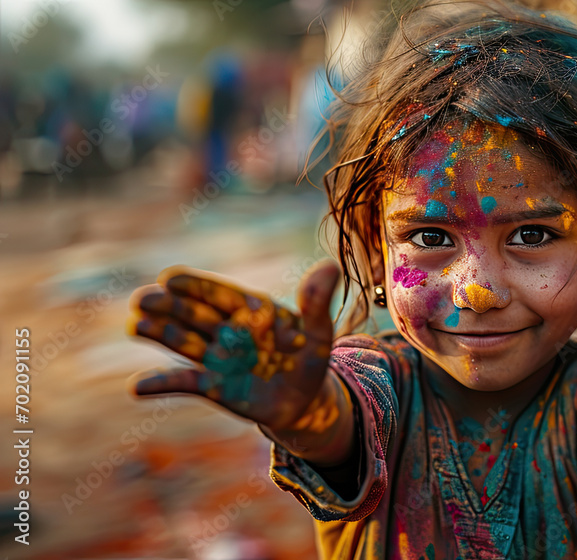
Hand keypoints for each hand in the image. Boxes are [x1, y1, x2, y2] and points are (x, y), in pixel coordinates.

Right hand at [126, 261, 342, 433]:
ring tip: (137, 325)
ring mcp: (218, 357)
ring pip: (184, 341)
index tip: (170, 278)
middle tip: (143, 298)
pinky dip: (162, 384)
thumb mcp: (319, 333)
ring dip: (161, 333)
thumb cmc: (311, 360)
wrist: (305, 402)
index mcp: (251, 310)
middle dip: (169, 306)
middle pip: (194, 314)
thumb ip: (317, 303)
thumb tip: (331, 266)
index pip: (220, 294)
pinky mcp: (213, 386)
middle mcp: (228, 330)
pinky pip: (185, 383)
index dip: (196, 286)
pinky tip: (138, 387)